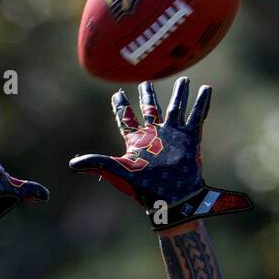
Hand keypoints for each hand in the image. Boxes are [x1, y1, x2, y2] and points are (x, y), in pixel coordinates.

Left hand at [69, 77, 251, 230]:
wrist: (172, 198)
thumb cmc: (145, 187)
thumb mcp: (118, 171)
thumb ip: (96, 163)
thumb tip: (72, 164)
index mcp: (137, 140)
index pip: (126, 118)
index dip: (121, 106)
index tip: (116, 95)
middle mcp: (155, 135)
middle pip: (150, 109)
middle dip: (148, 96)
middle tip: (145, 81)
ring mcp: (173, 135)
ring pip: (176, 108)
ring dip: (179, 94)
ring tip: (183, 79)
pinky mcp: (190, 139)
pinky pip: (197, 116)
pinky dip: (201, 103)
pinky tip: (206, 89)